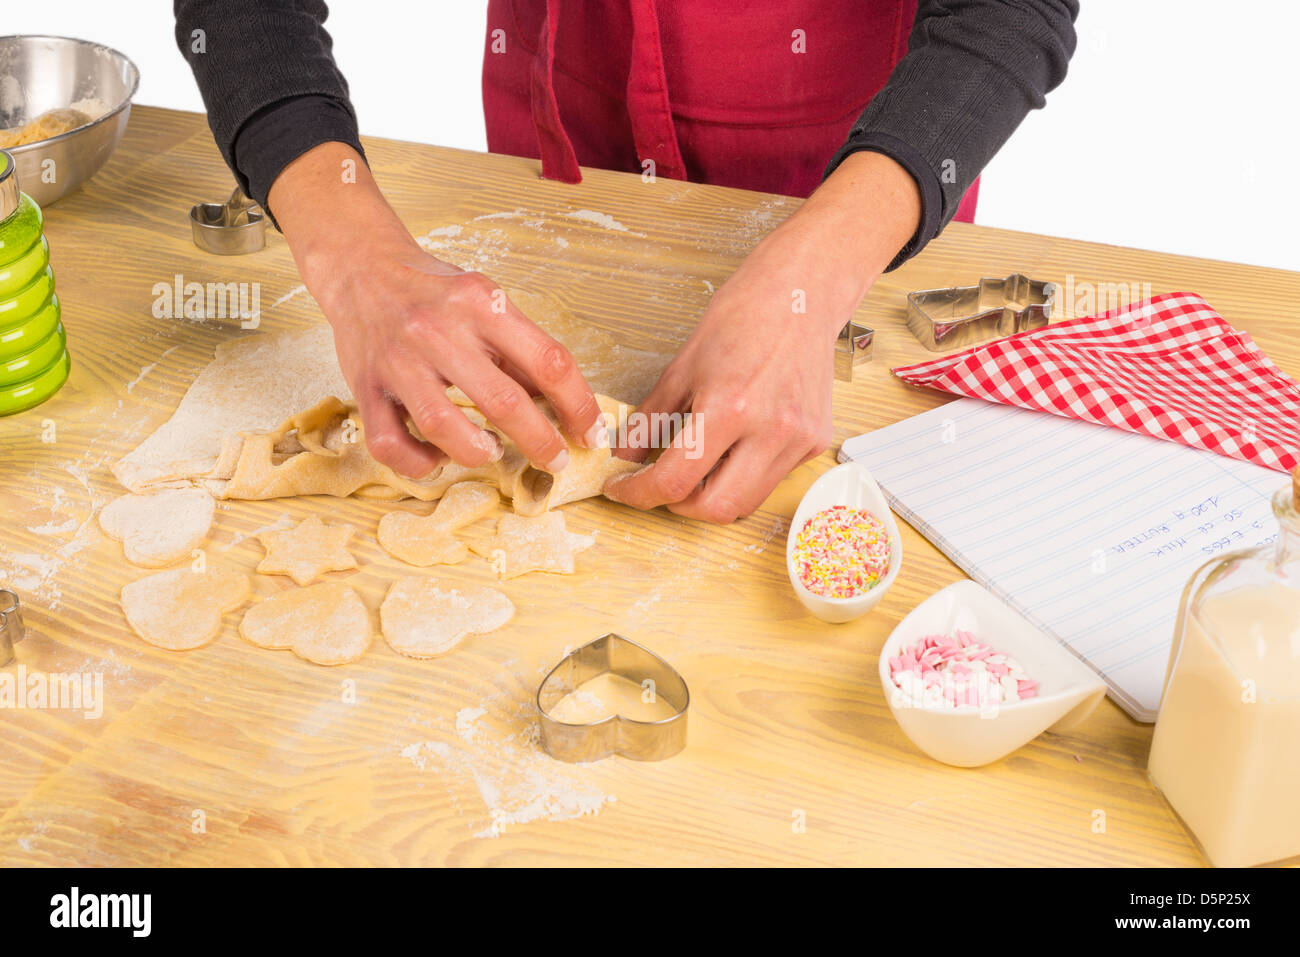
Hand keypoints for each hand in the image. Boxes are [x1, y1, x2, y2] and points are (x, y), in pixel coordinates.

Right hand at [267, 143, 605, 477]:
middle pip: (503, 402)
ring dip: (477, 452)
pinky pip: (390, 445)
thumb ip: (520, 350)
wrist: (361, 268)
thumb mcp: (486, 302)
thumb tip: (565, 405)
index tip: (591, 434)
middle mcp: (438, 330)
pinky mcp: (365, 388)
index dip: (579, 406)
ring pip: (444, 427)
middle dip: (540, 442)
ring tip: (491, 451)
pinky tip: (438, 456)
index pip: (548, 362)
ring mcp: (398, 362)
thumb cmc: (434, 291)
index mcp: (480, 304)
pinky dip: (419, 463)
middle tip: (555, 460)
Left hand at [605, 150, 921, 522]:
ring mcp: (798, 440)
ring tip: (693, 469)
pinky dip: (742, 477)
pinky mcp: (814, 442)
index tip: (624, 488)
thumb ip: (651, 419)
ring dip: (712, 498)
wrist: (801, 295)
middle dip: (678, 507)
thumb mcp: (682, 367)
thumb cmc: (744, 317)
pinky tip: (731, 449)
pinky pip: (770, 480)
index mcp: (730, 407)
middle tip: (658, 486)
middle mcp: (770, 430)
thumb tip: (625, 456)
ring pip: (746, 503)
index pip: (675, 480)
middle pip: (715, 509)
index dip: (640, 493)